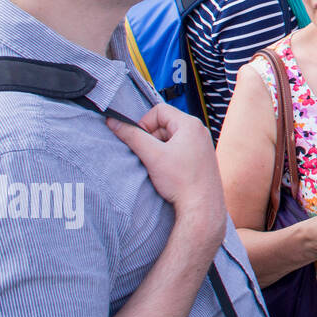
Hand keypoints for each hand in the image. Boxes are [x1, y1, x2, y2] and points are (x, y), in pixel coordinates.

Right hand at [107, 106, 225, 236]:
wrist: (202, 206)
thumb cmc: (182, 181)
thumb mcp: (151, 155)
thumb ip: (132, 136)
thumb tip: (114, 121)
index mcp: (191, 124)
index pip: (159, 110)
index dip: (144, 123)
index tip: (140, 141)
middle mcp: (199, 131)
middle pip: (165, 124)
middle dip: (151, 138)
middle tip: (149, 157)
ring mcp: (202, 144)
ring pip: (171, 138)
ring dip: (159, 149)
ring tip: (160, 167)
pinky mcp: (201, 158)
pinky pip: (179, 149)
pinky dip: (168, 157)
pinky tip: (168, 172)